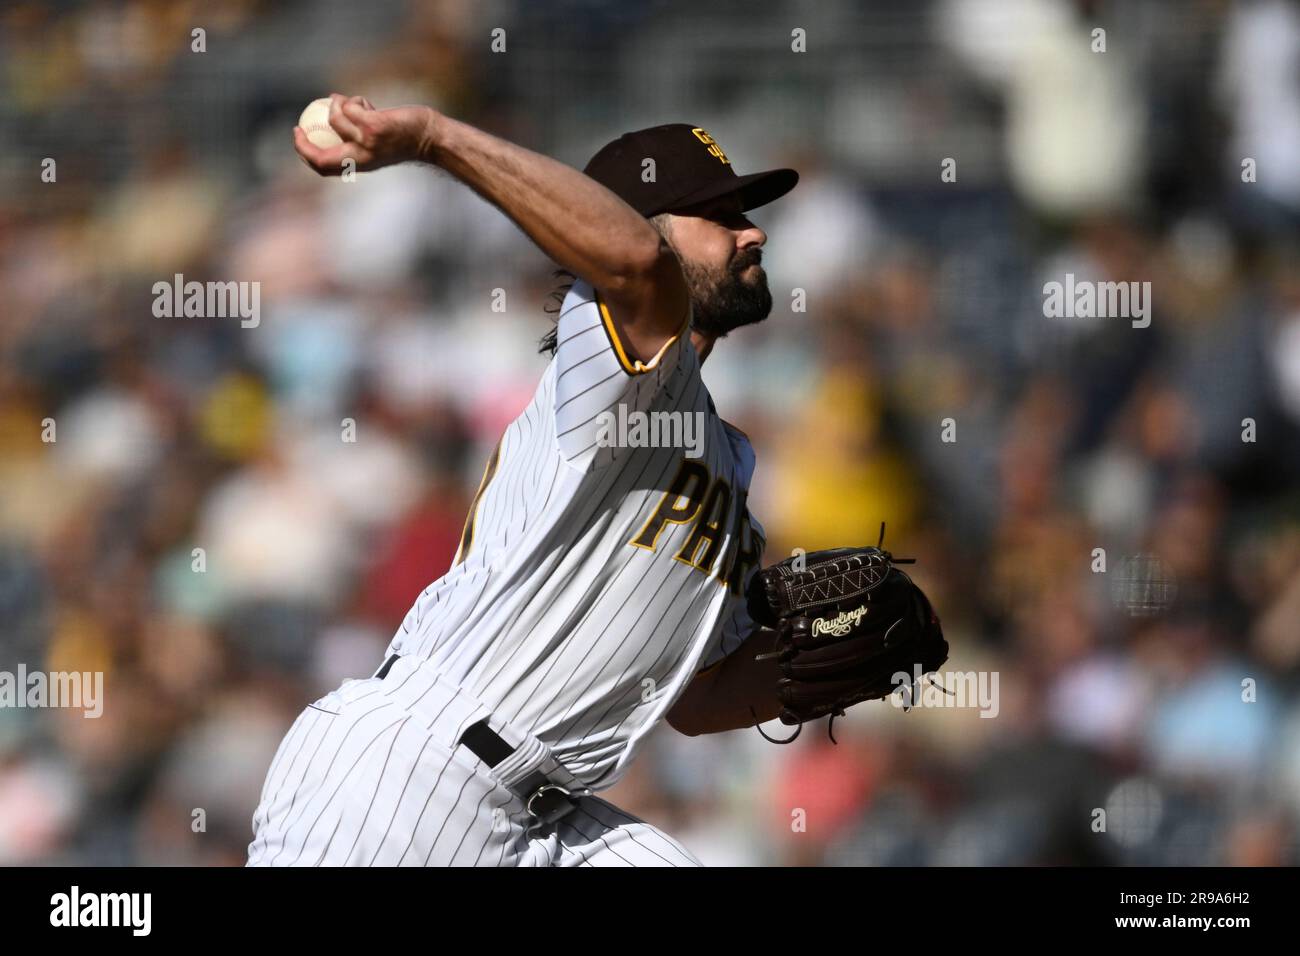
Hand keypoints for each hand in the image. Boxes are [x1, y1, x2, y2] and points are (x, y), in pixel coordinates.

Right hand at [293, 93, 437, 174]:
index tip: (299, 136)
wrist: (430, 138)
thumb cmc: (404, 139)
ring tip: (348, 101)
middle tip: (299, 126)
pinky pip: (351, 107)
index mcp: (360, 165)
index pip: (323, 168)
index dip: (305, 154)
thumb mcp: (377, 145)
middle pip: (321, 158)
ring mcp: (367, 142)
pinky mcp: (374, 126)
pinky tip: (364, 101)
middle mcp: (361, 158)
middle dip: (303, 144)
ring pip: (334, 119)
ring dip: (337, 105)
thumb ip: (357, 138)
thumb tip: (333, 116)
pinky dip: (354, 100)